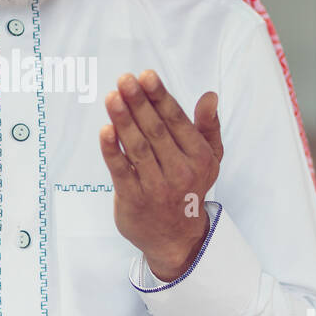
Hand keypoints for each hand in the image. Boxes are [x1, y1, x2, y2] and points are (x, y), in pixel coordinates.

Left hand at [99, 70, 222, 281]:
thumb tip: (210, 96)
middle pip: (156, 131)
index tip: (146, 76)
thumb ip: (208, 127)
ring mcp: (156, 187)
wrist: (177, 239)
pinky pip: (121, 171)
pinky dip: (112, 150)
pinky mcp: (133, 199)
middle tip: (124, 79)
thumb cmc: (190, 188)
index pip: (176, 121)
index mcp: (199, 157)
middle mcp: (180, 171)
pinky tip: (105, 130)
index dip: (160, 97)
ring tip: (111, 97)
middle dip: (139, 103)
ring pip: (138, 148)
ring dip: (123, 121)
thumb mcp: (209, 159)